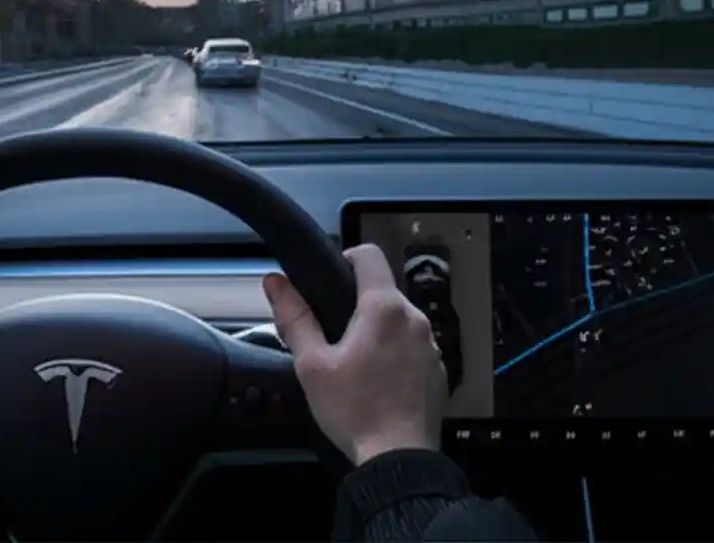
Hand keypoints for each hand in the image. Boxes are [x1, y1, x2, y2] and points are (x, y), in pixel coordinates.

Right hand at [262, 244, 446, 464]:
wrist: (398, 458)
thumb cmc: (354, 411)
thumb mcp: (312, 364)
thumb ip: (294, 317)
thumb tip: (275, 282)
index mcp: (383, 309)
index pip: (369, 255)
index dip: (346, 259)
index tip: (331, 282)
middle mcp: (414, 319)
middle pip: (383, 291)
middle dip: (358, 305)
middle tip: (333, 336)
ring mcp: (431, 345)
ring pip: (399, 321)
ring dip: (378, 331)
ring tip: (355, 364)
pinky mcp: (438, 370)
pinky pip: (413, 347)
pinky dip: (395, 355)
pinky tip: (378, 382)